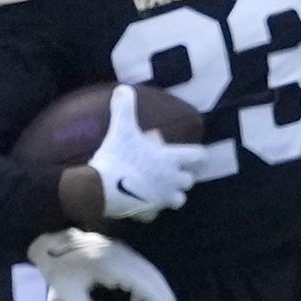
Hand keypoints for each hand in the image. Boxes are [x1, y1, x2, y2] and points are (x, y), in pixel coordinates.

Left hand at [28, 228, 181, 300]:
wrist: (48, 246)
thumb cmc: (58, 270)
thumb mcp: (67, 293)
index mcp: (110, 262)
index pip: (143, 281)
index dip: (159, 298)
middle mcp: (120, 254)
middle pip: (151, 275)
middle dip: (163, 296)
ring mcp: (121, 252)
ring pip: (146, 272)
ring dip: (153, 294)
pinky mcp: (119, 254)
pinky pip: (139, 270)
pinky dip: (144, 288)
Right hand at [89, 85, 207, 220]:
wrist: (101, 189)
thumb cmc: (117, 157)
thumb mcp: (121, 129)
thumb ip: (124, 108)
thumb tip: (123, 88)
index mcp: (170, 160)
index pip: (197, 156)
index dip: (199, 154)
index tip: (198, 154)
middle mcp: (171, 181)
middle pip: (189, 181)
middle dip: (184, 177)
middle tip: (174, 171)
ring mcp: (161, 199)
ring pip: (178, 200)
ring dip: (173, 196)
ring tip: (162, 190)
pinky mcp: (149, 212)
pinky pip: (155, 213)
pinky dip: (151, 210)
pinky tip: (141, 204)